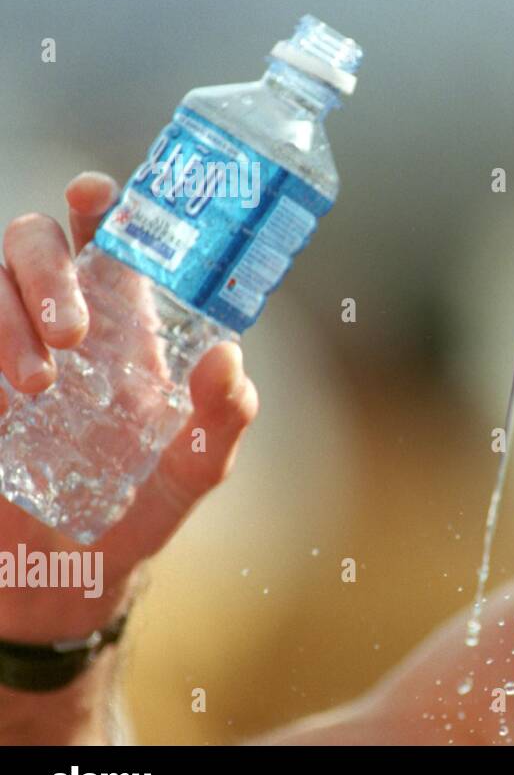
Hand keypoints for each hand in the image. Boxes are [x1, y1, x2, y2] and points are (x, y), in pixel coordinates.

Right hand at [0, 172, 258, 642]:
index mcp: (125, 326)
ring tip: (38, 385)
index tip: (96, 193)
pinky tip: (0, 399)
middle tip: (76, 331)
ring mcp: (5, 351)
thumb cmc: (138, 512)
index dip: (101, 206)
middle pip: (34, 242)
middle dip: (48, 266)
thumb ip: (220, 420)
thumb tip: (231, 359)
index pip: (108, 241)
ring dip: (8, 316)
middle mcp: (60, 324)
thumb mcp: (194, 472)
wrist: (65, 581)